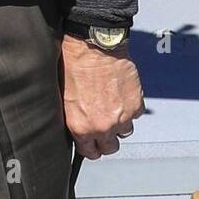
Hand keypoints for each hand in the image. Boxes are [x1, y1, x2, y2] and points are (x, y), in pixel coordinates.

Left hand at [59, 36, 143, 160]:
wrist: (93, 45)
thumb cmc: (74, 64)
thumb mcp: (63, 96)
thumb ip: (73, 118)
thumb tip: (76, 128)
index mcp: (81, 126)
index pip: (90, 152)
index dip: (90, 147)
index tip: (91, 142)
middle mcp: (103, 126)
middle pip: (110, 147)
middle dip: (106, 139)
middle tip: (102, 125)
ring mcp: (122, 117)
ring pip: (125, 132)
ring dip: (119, 123)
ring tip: (111, 106)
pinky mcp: (136, 105)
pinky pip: (135, 115)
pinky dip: (129, 108)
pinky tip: (120, 95)